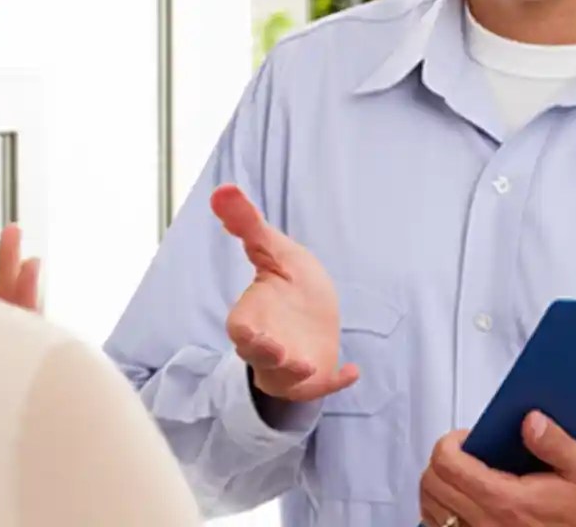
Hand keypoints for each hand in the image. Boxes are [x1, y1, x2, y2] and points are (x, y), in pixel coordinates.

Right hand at [211, 184, 358, 402]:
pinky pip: (321, 385)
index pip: (240, 329)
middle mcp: (265, 346)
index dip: (244, 332)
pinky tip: (353, 370)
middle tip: (281, 354)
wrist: (315, 306)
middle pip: (259, 359)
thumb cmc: (287, 281)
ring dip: (295, 376)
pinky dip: (335, 382)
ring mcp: (289, 366)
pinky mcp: (315, 376)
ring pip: (284, 380)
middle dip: (268, 358)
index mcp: (250, 317)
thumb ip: (248, 223)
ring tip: (310, 368)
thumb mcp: (274, 249)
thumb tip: (222, 189)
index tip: (249, 331)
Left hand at [419, 412, 575, 526]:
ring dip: (440, 487)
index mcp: (508, 503)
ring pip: (431, 510)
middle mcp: (488, 526)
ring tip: (464, 474)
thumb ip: (556, 442)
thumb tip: (530, 420)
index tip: (465, 438)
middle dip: (442, 460)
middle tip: (465, 452)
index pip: (448, 465)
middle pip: (432, 485)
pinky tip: (463, 501)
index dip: (449, 442)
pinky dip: (443, 512)